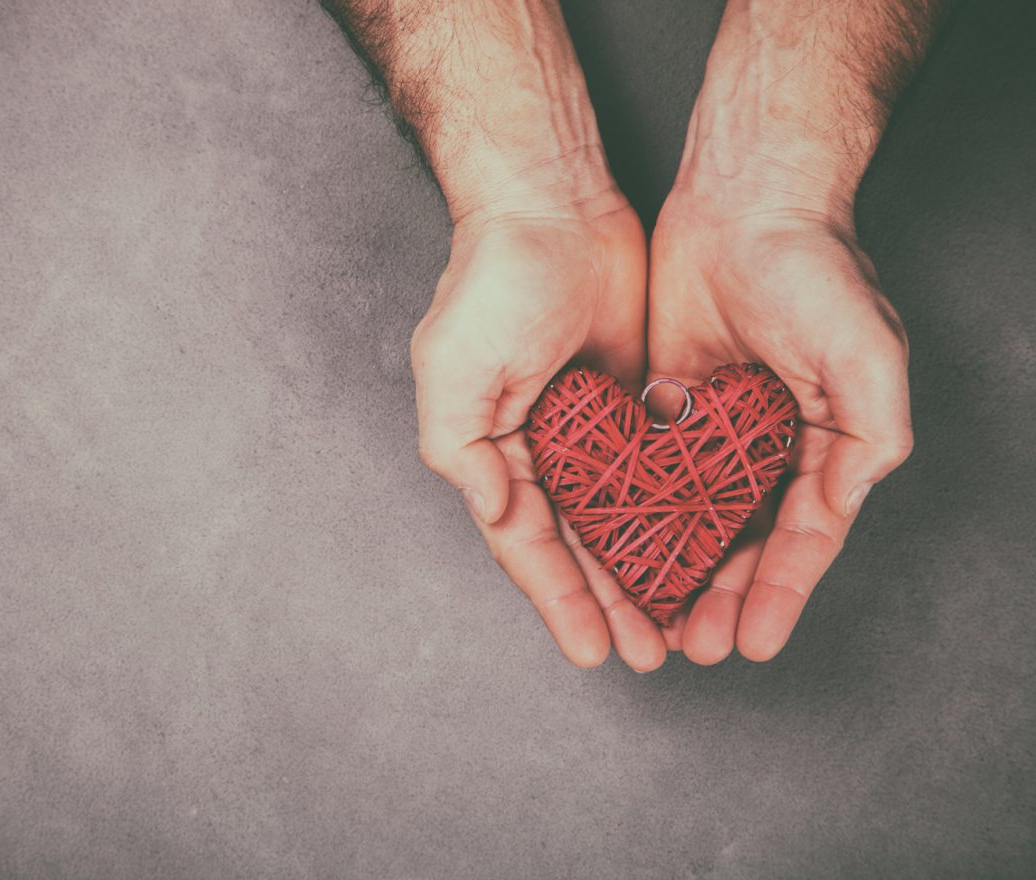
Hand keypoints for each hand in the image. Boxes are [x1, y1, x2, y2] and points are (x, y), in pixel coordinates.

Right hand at [412, 194, 665, 670]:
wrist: (552, 204)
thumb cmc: (491, 282)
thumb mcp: (453, 368)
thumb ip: (460, 447)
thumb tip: (492, 512)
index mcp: (492, 454)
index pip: (527, 544)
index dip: (560, 600)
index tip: (597, 649)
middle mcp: (539, 453)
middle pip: (577, 547)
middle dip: (610, 603)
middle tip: (649, 653)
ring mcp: (588, 431)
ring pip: (620, 521)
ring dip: (643, 573)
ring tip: (678, 623)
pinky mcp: (633, 403)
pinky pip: (656, 473)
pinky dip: (672, 516)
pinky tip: (699, 551)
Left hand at [649, 189, 912, 662]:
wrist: (742, 199)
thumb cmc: (815, 269)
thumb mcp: (865, 357)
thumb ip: (868, 436)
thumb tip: (847, 505)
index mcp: (824, 444)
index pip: (802, 536)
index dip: (778, 593)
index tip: (750, 642)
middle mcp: (769, 445)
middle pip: (745, 541)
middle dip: (722, 597)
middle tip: (695, 646)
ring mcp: (714, 430)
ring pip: (693, 521)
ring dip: (678, 573)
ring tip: (656, 623)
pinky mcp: (662, 406)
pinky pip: (650, 476)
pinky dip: (640, 519)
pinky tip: (621, 556)